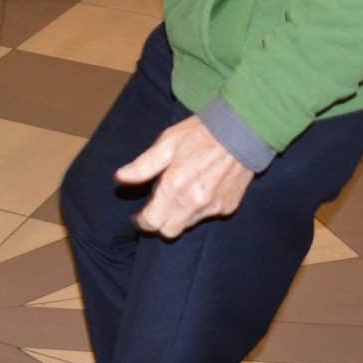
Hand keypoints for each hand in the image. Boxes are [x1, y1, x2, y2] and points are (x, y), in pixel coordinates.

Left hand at [115, 115, 254, 238]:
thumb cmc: (200, 134)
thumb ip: (143, 165)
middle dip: (159, 222)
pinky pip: (206, 216)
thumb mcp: (167, 142)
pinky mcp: (228, 207)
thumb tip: (121, 178)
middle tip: (157, 207)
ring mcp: (213, 207)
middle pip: (168, 231)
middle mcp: (194, 202)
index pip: (152, 222)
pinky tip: (200, 189)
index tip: (139, 215)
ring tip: (180, 193)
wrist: (242, 131)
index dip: (142, 221)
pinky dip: (199, 209)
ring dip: (179, 216)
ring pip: (187, 225)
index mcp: (175, 185)